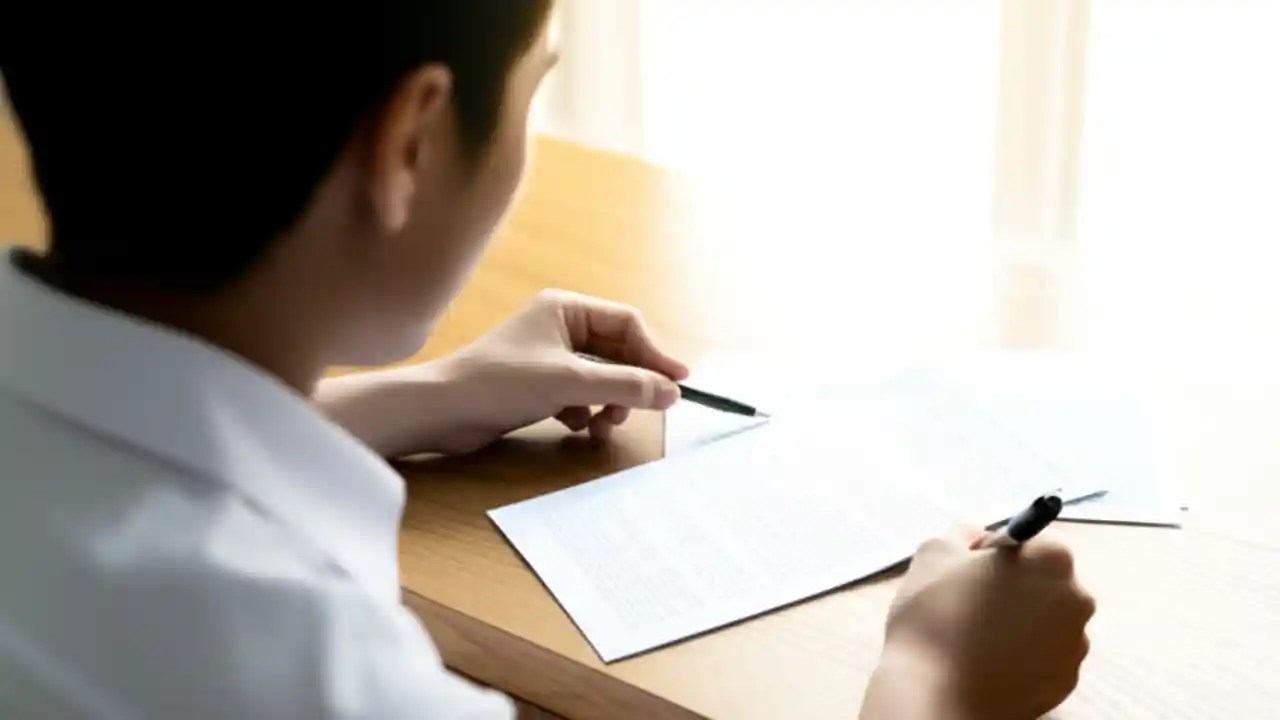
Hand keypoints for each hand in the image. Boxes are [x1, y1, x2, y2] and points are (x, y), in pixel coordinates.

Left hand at [431, 289, 688, 451]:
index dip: (655, 353)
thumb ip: (626, 385)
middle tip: (638, 411)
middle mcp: (558, 326)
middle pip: (616, 352)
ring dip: (608, 401)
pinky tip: (574, 424)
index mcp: (565, 308)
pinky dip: (584, 410)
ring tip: (602, 422)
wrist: (442, 410)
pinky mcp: (536, 384)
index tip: (677, 384)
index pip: (627, 324)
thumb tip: (673, 392)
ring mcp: (547, 356)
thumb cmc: (502, 382)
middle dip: (628, 383)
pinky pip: (579, 394)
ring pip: (599, 377)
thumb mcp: (571, 382)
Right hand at [861, 526, 1094, 719]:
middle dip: (1013, 587)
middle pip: (1043, 580)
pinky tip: (988, 660)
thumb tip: (976, 537)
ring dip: (1019, 621)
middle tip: (969, 603)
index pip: (1028, 541)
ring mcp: (1075, 645)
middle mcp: (1077, 599)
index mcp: (1052, 559)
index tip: (967, 571)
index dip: (993, 553)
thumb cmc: (934, 613)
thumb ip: (962, 534)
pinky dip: (1022, 655)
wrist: (936, 693)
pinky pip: (1043, 656)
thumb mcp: (935, 552)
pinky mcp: (1066, 682)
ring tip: (976, 637)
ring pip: (1045, 620)